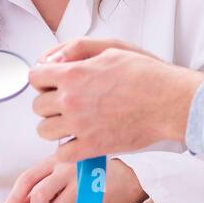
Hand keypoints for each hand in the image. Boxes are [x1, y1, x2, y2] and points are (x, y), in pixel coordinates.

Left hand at [0, 154, 145, 202]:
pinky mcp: (91, 192)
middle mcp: (65, 165)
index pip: (27, 178)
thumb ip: (46, 184)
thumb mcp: (66, 172)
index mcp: (55, 159)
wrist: (126, 176)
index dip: (14, 198)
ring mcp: (78, 178)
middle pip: (36, 194)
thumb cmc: (94, 175)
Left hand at [29, 39, 203, 161]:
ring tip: (71, 122)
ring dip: (54, 126)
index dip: (43, 79)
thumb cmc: (146, 74)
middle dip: (49, 103)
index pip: (34, 77)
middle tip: (66, 103)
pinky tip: (78, 140)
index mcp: (73, 74)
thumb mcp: (111, 48)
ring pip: (44, 131)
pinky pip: (62, 154)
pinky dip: (66, 149)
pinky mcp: (92, 147)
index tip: (52, 84)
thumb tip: (53, 60)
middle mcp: (71, 100)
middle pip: (37, 106)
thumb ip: (77, 50)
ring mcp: (79, 126)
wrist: (168, 101)